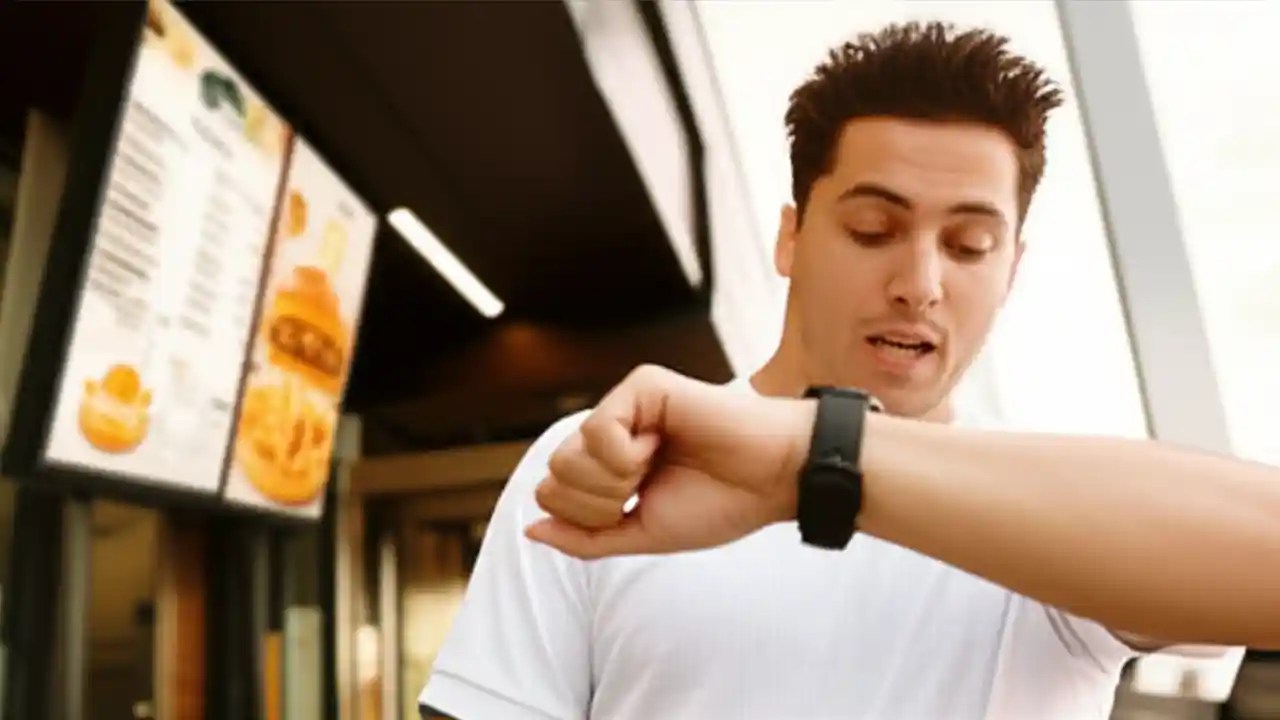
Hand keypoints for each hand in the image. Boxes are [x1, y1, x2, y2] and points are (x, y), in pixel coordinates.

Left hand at [525, 365, 815, 558]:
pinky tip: (660, 444)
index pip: (551, 494)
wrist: (772, 480)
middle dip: (599, 502)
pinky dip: (626, 455)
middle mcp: (610, 431)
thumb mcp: (641, 534)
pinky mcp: (642, 385)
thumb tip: (529, 529)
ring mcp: (624, 404)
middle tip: (647, 488)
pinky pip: (597, 432)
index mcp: (608, 464)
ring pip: (567, 457)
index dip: (590, 517)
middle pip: (552, 477)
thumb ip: (585, 536)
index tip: (638, 508)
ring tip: (656, 465)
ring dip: (614, 481)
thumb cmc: (719, 504)